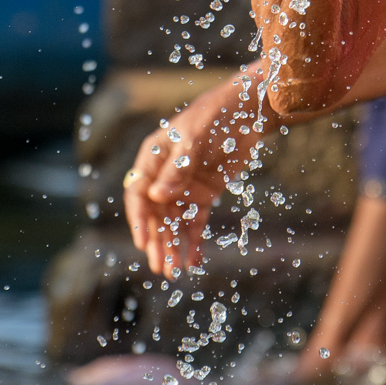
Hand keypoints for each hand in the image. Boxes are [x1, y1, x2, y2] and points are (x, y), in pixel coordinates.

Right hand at [124, 72, 269, 275]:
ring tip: (174, 273)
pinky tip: (194, 261)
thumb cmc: (215, 117)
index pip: (138, 194)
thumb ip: (177, 168)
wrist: (247, 111)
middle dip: (157, 242)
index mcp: (153, 158)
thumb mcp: (195, 139)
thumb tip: (156, 198)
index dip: (139, 220)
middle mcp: (163, 176)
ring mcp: (183, 187)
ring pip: (174, 222)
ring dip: (173, 246)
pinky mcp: (203, 194)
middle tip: (160, 268)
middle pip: (154, 215)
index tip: (144, 244)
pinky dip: (194, 241)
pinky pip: (195, 221)